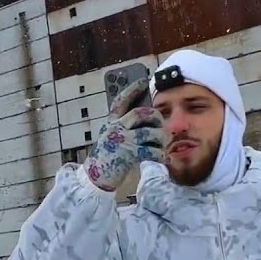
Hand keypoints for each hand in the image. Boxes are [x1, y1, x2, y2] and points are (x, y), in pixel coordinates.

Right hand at [84, 77, 165, 191]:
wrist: (95, 178)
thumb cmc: (108, 159)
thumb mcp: (112, 139)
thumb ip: (124, 129)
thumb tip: (147, 121)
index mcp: (111, 123)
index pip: (121, 101)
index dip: (132, 90)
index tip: (143, 81)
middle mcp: (115, 129)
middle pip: (140, 113)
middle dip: (155, 117)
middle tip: (161, 125)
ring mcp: (121, 141)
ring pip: (149, 132)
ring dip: (161, 138)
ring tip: (164, 144)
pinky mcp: (128, 155)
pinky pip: (150, 151)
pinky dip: (160, 155)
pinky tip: (164, 158)